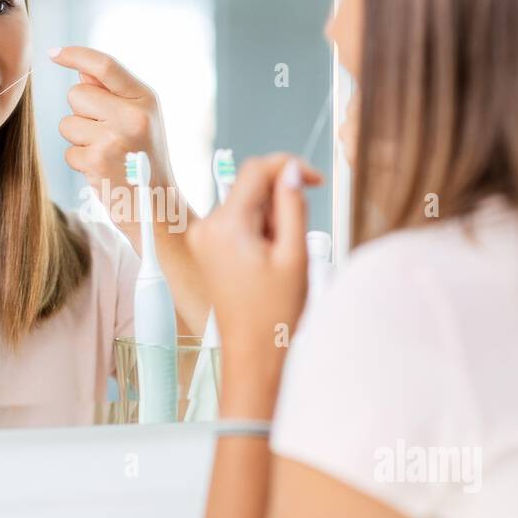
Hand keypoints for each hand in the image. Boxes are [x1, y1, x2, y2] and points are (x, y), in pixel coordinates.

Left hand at [51, 46, 184, 233]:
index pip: (105, 66)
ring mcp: (114, 139)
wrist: (159, 208)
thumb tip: (80, 71)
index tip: (53, 54)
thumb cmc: (145, 160)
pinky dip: (80, 161)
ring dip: (79, 139)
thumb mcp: (142, 120)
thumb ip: (114, 93)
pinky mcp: (97, 162)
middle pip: (77, 94)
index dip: (75, 55)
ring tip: (106, 154)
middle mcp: (132, 116)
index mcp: (145, 100)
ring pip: (68, 123)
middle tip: (105, 134)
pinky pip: (69, 151)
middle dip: (81, 112)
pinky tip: (103, 171)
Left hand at [186, 153, 322, 380]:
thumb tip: (290, 172)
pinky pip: (237, 221)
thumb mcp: (295, 254)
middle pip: (250, 187)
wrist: (253, 350)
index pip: (255, 170)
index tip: (314, 180)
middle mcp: (206, 227)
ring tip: (279, 257)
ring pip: (246, 204)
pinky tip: (267, 259)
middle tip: (293, 239)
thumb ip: (293, 206)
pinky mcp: (207, 247)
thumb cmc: (275, 313)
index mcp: (226, 226)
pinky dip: (258, 230)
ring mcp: (203, 238)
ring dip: (270, 218)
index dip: (288, 166)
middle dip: (279, 202)